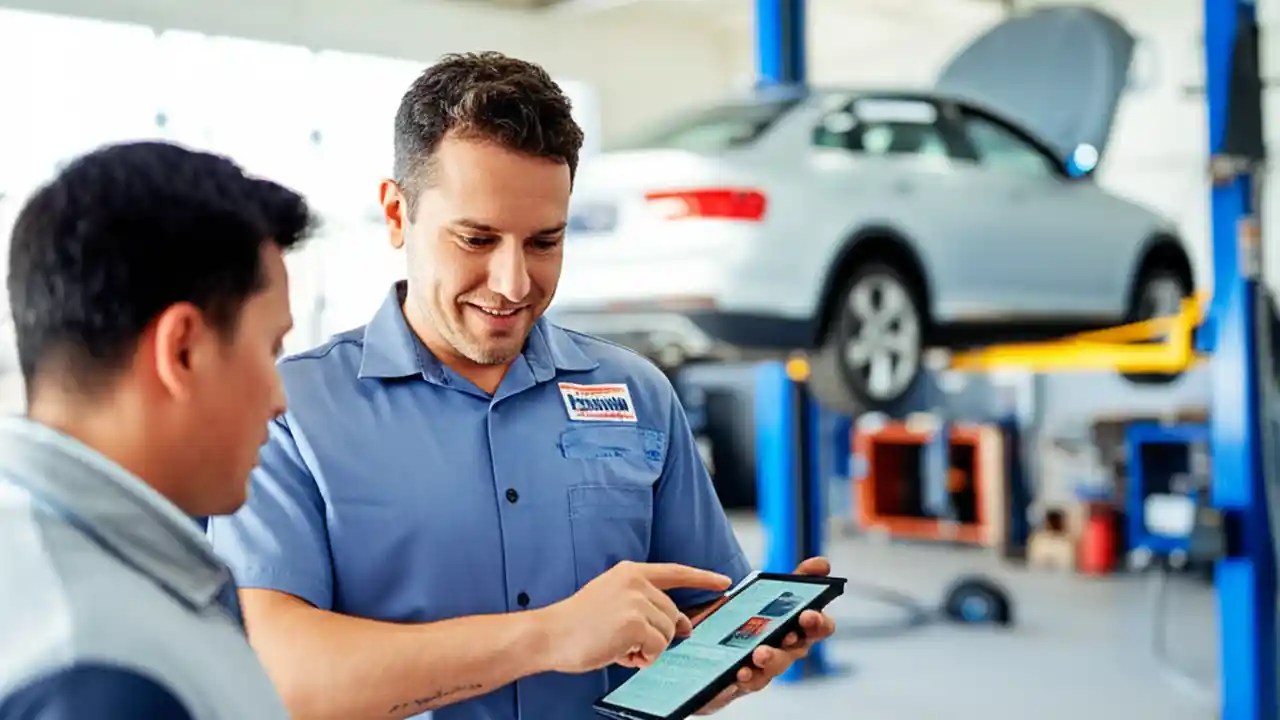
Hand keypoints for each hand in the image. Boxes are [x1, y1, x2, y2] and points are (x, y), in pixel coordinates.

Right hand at [540, 561, 732, 673]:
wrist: (549, 634)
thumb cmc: (577, 624)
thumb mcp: (613, 602)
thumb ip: (645, 606)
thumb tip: (682, 625)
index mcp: (630, 572)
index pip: (675, 572)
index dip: (702, 577)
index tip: (724, 582)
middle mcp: (636, 582)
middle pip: (673, 614)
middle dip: (660, 635)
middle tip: (630, 644)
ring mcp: (636, 601)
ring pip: (668, 634)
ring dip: (649, 649)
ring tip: (619, 647)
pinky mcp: (634, 623)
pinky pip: (657, 649)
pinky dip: (643, 659)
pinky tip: (620, 654)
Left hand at [695, 557, 837, 714]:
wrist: (714, 643)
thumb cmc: (753, 617)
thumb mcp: (772, 592)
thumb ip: (797, 579)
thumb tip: (822, 563)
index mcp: (798, 627)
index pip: (819, 627)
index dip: (818, 621)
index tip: (807, 614)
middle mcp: (787, 649)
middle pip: (799, 648)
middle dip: (794, 640)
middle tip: (786, 634)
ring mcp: (768, 667)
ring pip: (775, 666)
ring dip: (770, 659)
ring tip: (759, 653)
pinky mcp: (745, 680)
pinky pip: (750, 681)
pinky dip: (747, 676)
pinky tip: (739, 671)